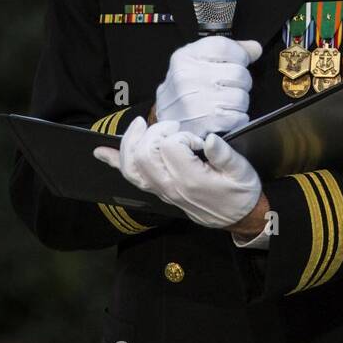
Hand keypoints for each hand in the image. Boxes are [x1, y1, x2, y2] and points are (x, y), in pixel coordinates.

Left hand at [93, 117, 262, 228]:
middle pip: (143, 153)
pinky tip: (101, 152)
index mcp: (191, 180)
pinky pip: (130, 176)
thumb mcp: (241, 171)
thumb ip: (223, 154)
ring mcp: (160, 190)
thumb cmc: (240, 192)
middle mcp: (170, 187)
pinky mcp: (157, 190)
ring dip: (130, 142)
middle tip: (174, 128)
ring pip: (130, 165)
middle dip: (155, 132)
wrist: (237, 217)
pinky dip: (114, 162)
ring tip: (139, 126)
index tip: (197, 140)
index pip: (170, 147)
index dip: (181, 135)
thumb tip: (209, 139)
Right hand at [152, 35, 262, 136]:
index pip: (224, 46)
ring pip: (241, 97)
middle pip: (238, 72)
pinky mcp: (204, 123)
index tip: (238, 62)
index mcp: (185, 58)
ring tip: (225, 103)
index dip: (239, 54)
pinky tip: (224, 116)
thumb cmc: (184, 91)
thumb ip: (226, 51)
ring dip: (239, 103)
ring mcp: (195, 101)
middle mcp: (187, 77)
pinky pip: (238, 117)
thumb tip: (255, 48)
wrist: (167, 124)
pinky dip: (237, 118)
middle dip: (241, 82)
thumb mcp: (196, 63)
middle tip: (230, 87)